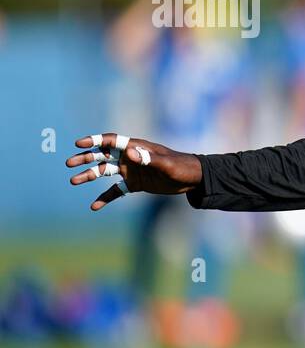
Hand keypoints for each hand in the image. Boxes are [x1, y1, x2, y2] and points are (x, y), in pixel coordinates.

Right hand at [66, 132, 202, 209]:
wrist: (193, 179)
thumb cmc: (181, 166)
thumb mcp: (166, 164)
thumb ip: (148, 158)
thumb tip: (129, 153)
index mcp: (136, 147)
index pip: (111, 141)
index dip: (94, 141)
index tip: (78, 144)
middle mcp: (130, 157)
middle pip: (102, 156)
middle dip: (85, 158)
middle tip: (69, 164)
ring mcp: (131, 171)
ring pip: (104, 172)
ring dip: (89, 176)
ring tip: (73, 181)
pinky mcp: (135, 184)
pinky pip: (116, 191)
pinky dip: (105, 197)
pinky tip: (94, 206)